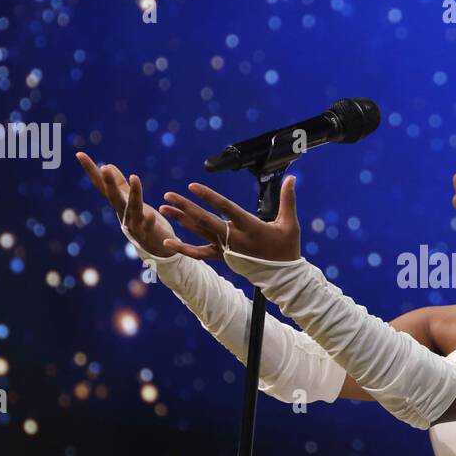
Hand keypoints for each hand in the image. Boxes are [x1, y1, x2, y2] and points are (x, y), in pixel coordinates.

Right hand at [76, 151, 178, 258]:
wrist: (154, 247)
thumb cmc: (141, 221)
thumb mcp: (130, 201)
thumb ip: (120, 184)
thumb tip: (107, 166)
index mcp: (118, 203)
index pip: (102, 185)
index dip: (91, 170)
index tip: (79, 154)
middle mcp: (123, 213)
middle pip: (114, 196)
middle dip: (109, 183)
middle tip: (104, 168)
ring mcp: (134, 224)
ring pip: (134, 207)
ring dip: (134, 193)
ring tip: (135, 177)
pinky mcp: (149, 233)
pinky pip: (148, 226)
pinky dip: (149, 221)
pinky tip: (151, 215)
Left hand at [158, 176, 300, 262]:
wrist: (281, 276)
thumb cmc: (286, 248)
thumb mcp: (290, 224)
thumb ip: (288, 199)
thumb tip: (292, 178)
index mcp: (250, 227)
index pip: (225, 208)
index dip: (208, 197)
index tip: (193, 186)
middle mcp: (234, 238)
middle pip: (205, 220)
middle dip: (185, 206)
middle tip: (168, 195)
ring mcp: (226, 249)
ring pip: (199, 232)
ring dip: (181, 220)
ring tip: (164, 209)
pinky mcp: (222, 257)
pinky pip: (199, 253)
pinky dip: (183, 248)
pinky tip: (168, 242)